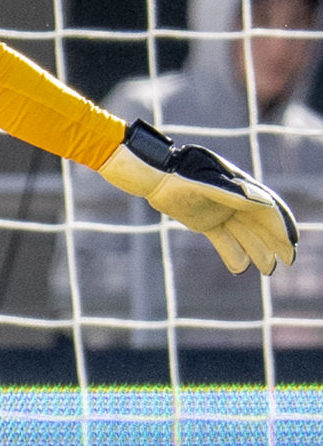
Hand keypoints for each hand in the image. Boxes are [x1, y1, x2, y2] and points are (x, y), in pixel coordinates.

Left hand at [99, 120, 298, 274]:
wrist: (155, 175)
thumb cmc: (181, 175)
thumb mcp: (206, 184)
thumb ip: (233, 194)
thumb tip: (264, 203)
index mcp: (240, 188)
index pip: (268, 210)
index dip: (281, 227)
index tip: (291, 245)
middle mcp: (234, 199)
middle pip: (260, 224)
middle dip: (274, 242)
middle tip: (287, 262)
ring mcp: (220, 211)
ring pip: (244, 234)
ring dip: (258, 251)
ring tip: (268, 270)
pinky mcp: (205, 221)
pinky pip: (223, 239)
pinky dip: (231, 252)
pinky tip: (240, 268)